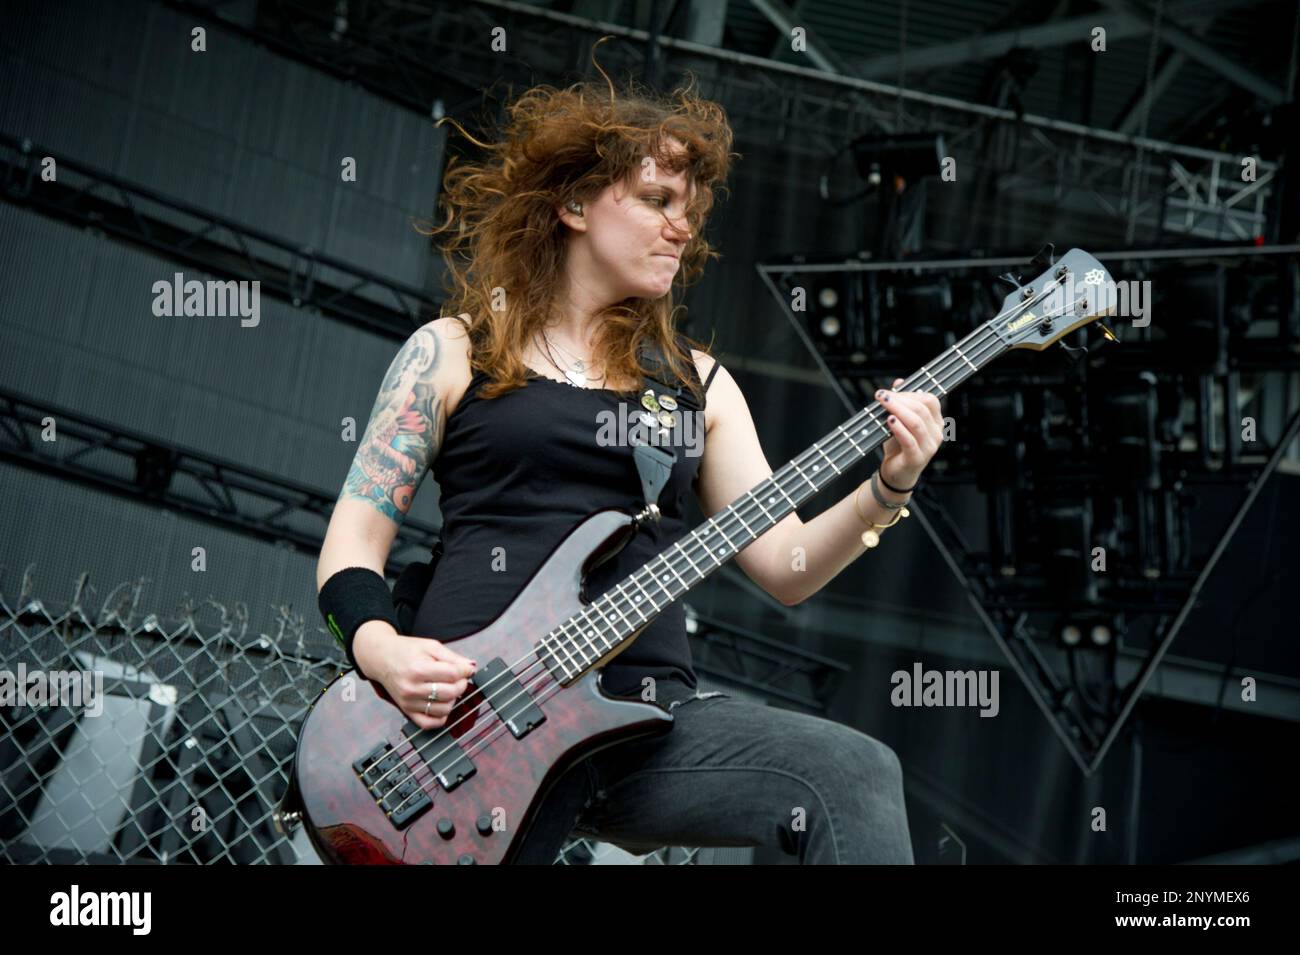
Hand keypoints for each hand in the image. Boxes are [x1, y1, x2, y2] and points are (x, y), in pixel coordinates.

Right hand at [354, 623, 477, 730]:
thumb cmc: (405, 651)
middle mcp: (412, 688)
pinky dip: (441, 717)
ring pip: (443, 709)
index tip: (467, 669)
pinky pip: (429, 723)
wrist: (381, 658)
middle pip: (450, 692)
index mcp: (418, 669)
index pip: (452, 674)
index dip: (465, 671)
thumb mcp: (430, 646)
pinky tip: (442, 704)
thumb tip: (471, 667)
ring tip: (449, 688)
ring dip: (453, 699)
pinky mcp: (406, 711)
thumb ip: (453, 657)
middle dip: (461, 684)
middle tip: (459, 677)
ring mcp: (408, 702)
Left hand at [876, 377, 943, 489]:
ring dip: (897, 410)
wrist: (895, 474)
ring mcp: (929, 447)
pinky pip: (909, 440)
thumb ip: (901, 403)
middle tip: (881, 395)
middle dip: (900, 399)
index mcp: (936, 422)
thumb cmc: (898, 446)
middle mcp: (936, 433)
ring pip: (916, 422)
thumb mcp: (898, 422)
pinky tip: (889, 420)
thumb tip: (899, 381)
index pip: (930, 400)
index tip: (889, 391)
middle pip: (922, 409)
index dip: (909, 393)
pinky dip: (899, 428)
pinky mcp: (918, 458)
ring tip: (883, 403)